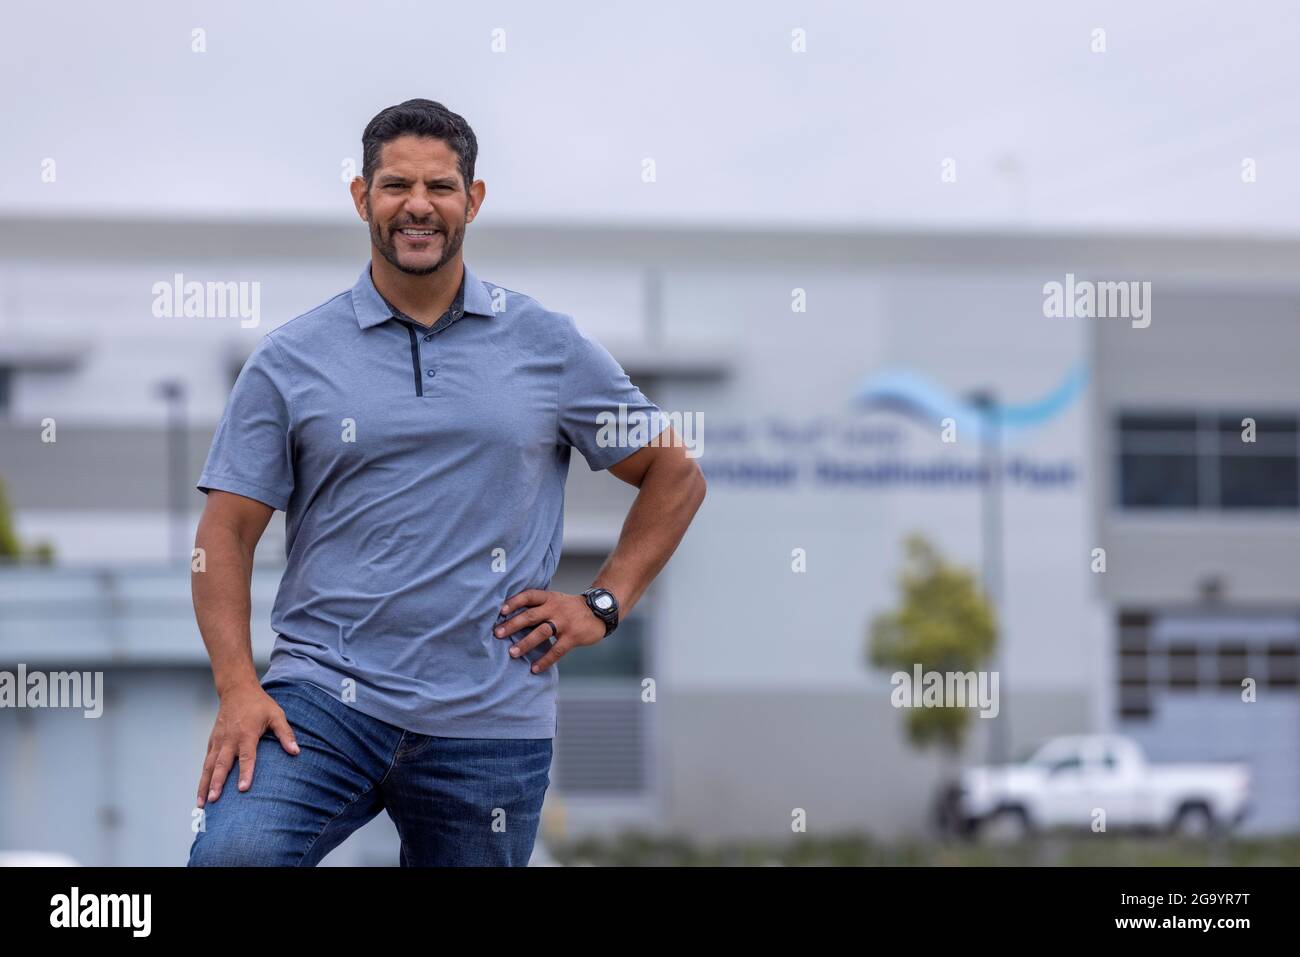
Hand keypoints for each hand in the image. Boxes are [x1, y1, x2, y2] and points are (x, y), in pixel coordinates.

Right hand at [196, 680, 299, 806]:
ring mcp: (219, 741)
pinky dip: (203, 777)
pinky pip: (206, 761)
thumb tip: (296, 751)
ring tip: (202, 803)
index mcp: (247, 734)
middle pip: (222, 764)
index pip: (246, 756)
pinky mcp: (212, 741)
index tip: (243, 789)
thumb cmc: (259, 704)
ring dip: (204, 785)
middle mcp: (230, 739)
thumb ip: (285, 733)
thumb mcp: (276, 715)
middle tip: (213, 801)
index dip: (245, 772)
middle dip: (217, 784)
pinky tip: (202, 791)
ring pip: (209, 766)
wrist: (237, 690)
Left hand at [494, 589, 607, 673]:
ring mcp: (564, 622)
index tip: (500, 611)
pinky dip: (545, 660)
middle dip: (513, 625)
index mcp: (549, 598)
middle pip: (531, 615)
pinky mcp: (573, 636)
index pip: (529, 596)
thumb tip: (512, 618)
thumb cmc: (571, 608)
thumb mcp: (556, 600)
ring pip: (541, 632)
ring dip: (525, 643)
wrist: (600, 610)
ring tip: (512, 652)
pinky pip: (557, 650)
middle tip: (497, 634)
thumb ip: (539, 606)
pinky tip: (535, 668)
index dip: (514, 602)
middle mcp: (555, 608)